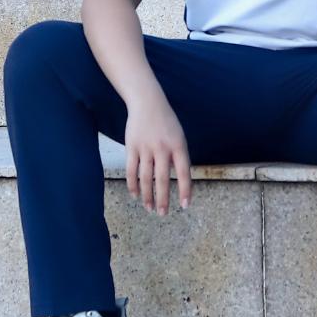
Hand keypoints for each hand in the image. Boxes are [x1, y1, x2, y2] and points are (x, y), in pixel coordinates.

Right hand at [124, 93, 191, 215]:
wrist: (147, 102)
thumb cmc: (166, 122)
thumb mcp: (179, 136)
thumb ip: (178, 157)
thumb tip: (177, 181)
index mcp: (178, 145)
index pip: (183, 172)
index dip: (185, 190)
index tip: (185, 206)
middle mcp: (162, 148)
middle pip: (162, 179)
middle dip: (163, 199)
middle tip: (163, 214)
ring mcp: (146, 147)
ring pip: (145, 178)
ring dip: (147, 195)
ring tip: (150, 208)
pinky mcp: (131, 147)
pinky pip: (131, 170)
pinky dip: (132, 185)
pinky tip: (135, 195)